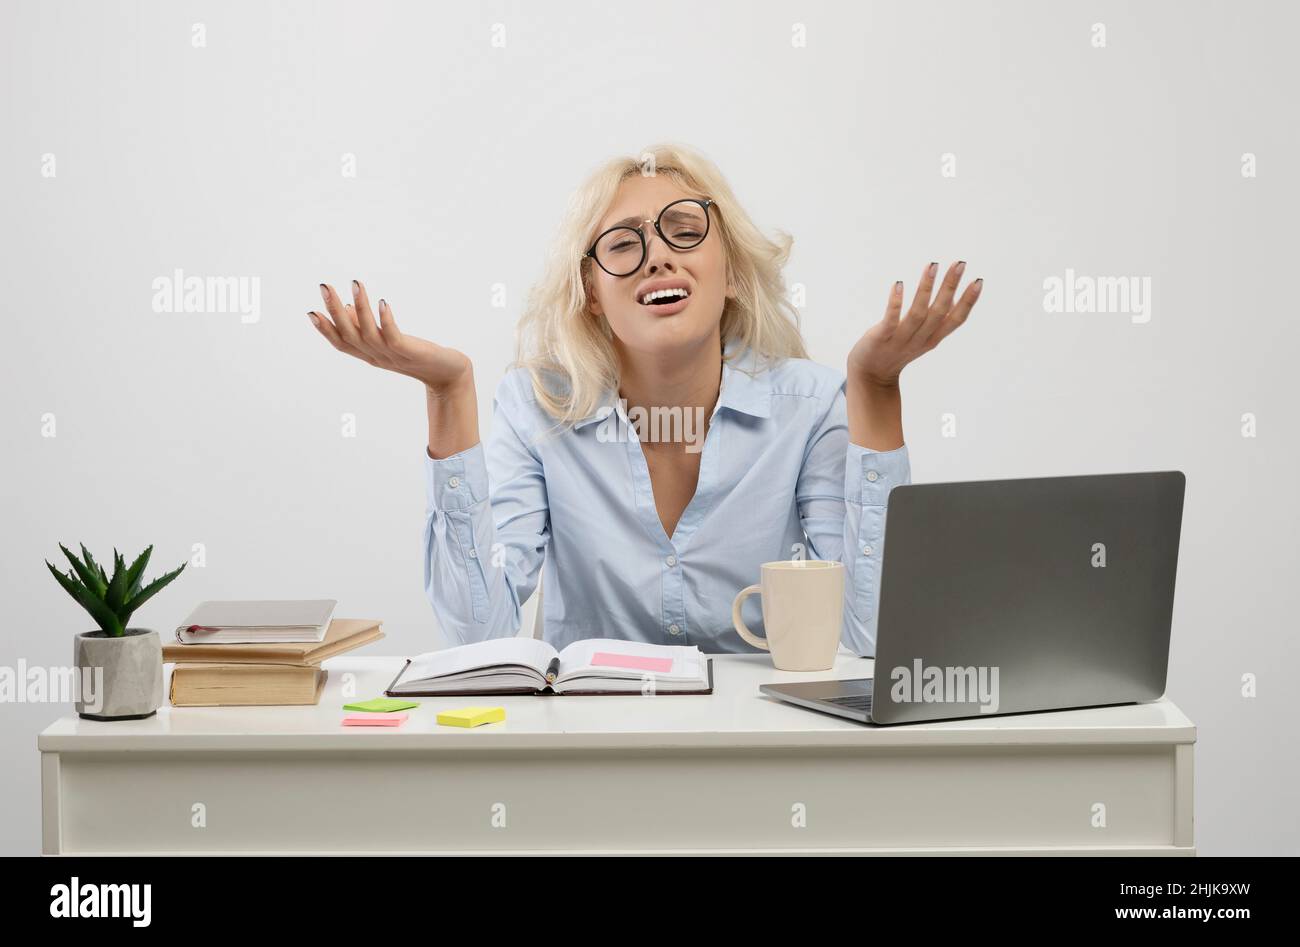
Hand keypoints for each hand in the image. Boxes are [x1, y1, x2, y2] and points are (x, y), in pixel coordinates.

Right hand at [308, 280, 472, 390]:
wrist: (447, 374)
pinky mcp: (409, 352)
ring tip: (355, 284)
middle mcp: (376, 356)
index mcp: (369, 354)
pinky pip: (394, 336)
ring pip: (369, 332)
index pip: (341, 343)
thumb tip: (348, 306)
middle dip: (334, 310)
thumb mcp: (387, 342)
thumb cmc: (417, 355)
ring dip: (361, 307)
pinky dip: (386, 320)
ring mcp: (392, 355)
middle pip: (349, 334)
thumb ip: (367, 327)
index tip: (310, 312)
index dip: (325, 330)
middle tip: (324, 287)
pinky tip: (383, 302)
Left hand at [848, 261, 981, 387]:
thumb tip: (952, 299)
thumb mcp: (924, 338)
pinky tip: (899, 284)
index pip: (956, 319)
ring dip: (926, 288)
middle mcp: (921, 339)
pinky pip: (890, 319)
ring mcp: (901, 338)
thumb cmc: (898, 351)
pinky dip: (896, 303)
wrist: (872, 376)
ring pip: (918, 312)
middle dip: (950, 286)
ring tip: (933, 265)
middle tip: (960, 263)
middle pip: (939, 311)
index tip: (978, 281)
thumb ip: (938, 321)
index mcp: (933, 338)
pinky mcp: (881, 337)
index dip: (968, 302)